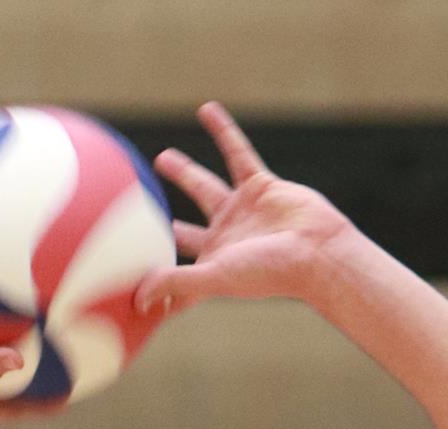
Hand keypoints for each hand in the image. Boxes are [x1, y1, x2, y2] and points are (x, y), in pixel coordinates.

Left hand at [135, 103, 355, 317]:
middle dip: (167, 227)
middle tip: (139, 217)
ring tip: (162, 158)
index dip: (157, 279)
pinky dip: (223, 131)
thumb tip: (139, 300)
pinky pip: (236, 151)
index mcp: (214, 265)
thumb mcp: (215, 278)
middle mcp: (226, 239)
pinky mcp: (260, 185)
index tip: (131, 281)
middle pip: (187, 231)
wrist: (316, 252)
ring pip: (205, 186)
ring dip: (185, 172)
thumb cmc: (269, 272)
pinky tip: (206, 109)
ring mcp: (242, 211)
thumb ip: (175, 283)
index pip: (177, 274)